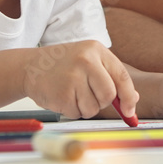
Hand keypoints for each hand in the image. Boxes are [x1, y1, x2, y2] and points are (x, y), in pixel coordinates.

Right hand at [21, 40, 138, 119]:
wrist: (30, 66)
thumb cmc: (64, 65)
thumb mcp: (89, 61)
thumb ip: (111, 77)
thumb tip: (133, 100)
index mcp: (96, 50)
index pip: (122, 76)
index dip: (128, 96)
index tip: (129, 109)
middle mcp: (85, 61)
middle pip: (108, 95)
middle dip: (102, 102)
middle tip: (88, 94)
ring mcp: (72, 77)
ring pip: (93, 108)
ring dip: (85, 107)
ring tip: (71, 92)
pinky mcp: (61, 94)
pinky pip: (77, 113)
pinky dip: (72, 110)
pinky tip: (62, 96)